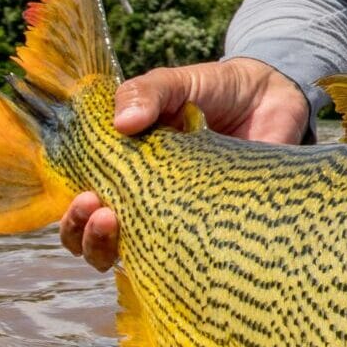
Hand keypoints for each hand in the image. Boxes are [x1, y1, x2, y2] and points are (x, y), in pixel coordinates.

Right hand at [56, 57, 310, 270]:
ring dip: (122, 253)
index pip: (83, 212)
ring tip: (126, 226)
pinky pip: (196, 262)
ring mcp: (182, 222)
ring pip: (140, 261)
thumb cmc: (214, 91)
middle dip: (90, 239)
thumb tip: (122, 123)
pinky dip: (180, 263)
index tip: (88, 198)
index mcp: (124, 173)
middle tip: (105, 214)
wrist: (273, 96)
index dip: (74, 218)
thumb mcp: (174, 84)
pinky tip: (186, 242)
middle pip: (101, 247)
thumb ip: (146, 92)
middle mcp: (146, 205)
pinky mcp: (219, 230)